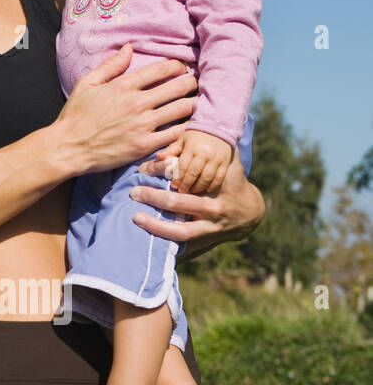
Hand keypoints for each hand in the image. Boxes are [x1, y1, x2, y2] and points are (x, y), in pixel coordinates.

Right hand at [54, 44, 197, 175]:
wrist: (68, 148)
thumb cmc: (75, 116)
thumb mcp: (86, 84)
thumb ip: (110, 65)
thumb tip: (129, 47)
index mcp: (123, 86)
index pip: (161, 69)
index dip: (178, 66)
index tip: (182, 68)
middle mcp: (136, 103)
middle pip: (178, 87)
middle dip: (191, 83)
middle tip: (194, 85)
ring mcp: (142, 125)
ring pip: (182, 109)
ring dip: (191, 104)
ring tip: (193, 103)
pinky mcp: (145, 145)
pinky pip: (175, 134)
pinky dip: (184, 127)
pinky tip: (185, 125)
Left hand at [131, 145, 264, 256]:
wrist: (251, 211)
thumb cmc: (231, 180)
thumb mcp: (225, 162)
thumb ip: (206, 149)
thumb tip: (180, 135)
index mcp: (215, 187)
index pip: (184, 178)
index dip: (161, 172)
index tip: (142, 169)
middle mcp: (213, 209)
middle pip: (179, 203)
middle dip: (154, 197)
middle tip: (133, 192)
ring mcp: (210, 228)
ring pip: (180, 231)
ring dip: (156, 227)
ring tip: (135, 218)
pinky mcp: (206, 241)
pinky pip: (185, 248)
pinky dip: (168, 249)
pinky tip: (147, 247)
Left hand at [166, 129, 232, 194]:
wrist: (218, 128)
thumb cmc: (196, 135)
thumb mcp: (182, 139)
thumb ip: (171, 149)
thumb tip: (159, 157)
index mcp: (192, 147)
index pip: (183, 166)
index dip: (177, 177)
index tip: (174, 185)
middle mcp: (204, 153)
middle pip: (194, 173)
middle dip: (187, 184)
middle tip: (182, 191)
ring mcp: (216, 158)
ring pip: (207, 177)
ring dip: (199, 187)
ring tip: (192, 191)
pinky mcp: (225, 162)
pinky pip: (220, 177)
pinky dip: (213, 185)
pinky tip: (206, 190)